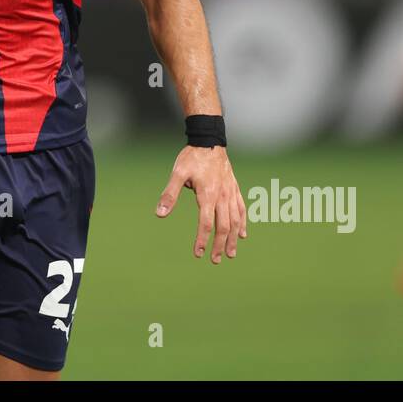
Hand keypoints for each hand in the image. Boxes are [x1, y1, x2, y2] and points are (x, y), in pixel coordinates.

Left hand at [156, 145, 246, 262]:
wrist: (209, 141)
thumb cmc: (192, 158)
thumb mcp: (177, 174)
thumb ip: (169, 194)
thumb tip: (160, 214)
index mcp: (207, 195)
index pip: (206, 224)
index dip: (202, 240)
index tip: (198, 253)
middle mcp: (222, 196)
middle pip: (224, 226)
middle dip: (220, 245)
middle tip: (215, 260)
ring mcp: (231, 193)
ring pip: (235, 221)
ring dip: (233, 239)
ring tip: (231, 254)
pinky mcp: (235, 189)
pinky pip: (242, 209)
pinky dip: (243, 223)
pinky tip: (242, 235)